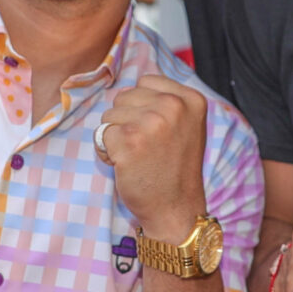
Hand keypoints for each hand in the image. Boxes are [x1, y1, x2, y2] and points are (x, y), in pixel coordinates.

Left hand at [101, 75, 209, 241]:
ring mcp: (152, 123)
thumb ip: (166, 101)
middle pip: (125, 96)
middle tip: (146, 148)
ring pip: (110, 114)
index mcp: (190, 99)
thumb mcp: (185, 126)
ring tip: (137, 156)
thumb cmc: (174, 169)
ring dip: (116, 136)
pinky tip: (126, 165)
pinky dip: (107, 152)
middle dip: (126, 121)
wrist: (175, 209)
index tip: (156, 132)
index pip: (146, 81)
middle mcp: (173, 106)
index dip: (142, 107)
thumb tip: (129, 87)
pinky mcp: (129, 141)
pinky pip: (101, 135)